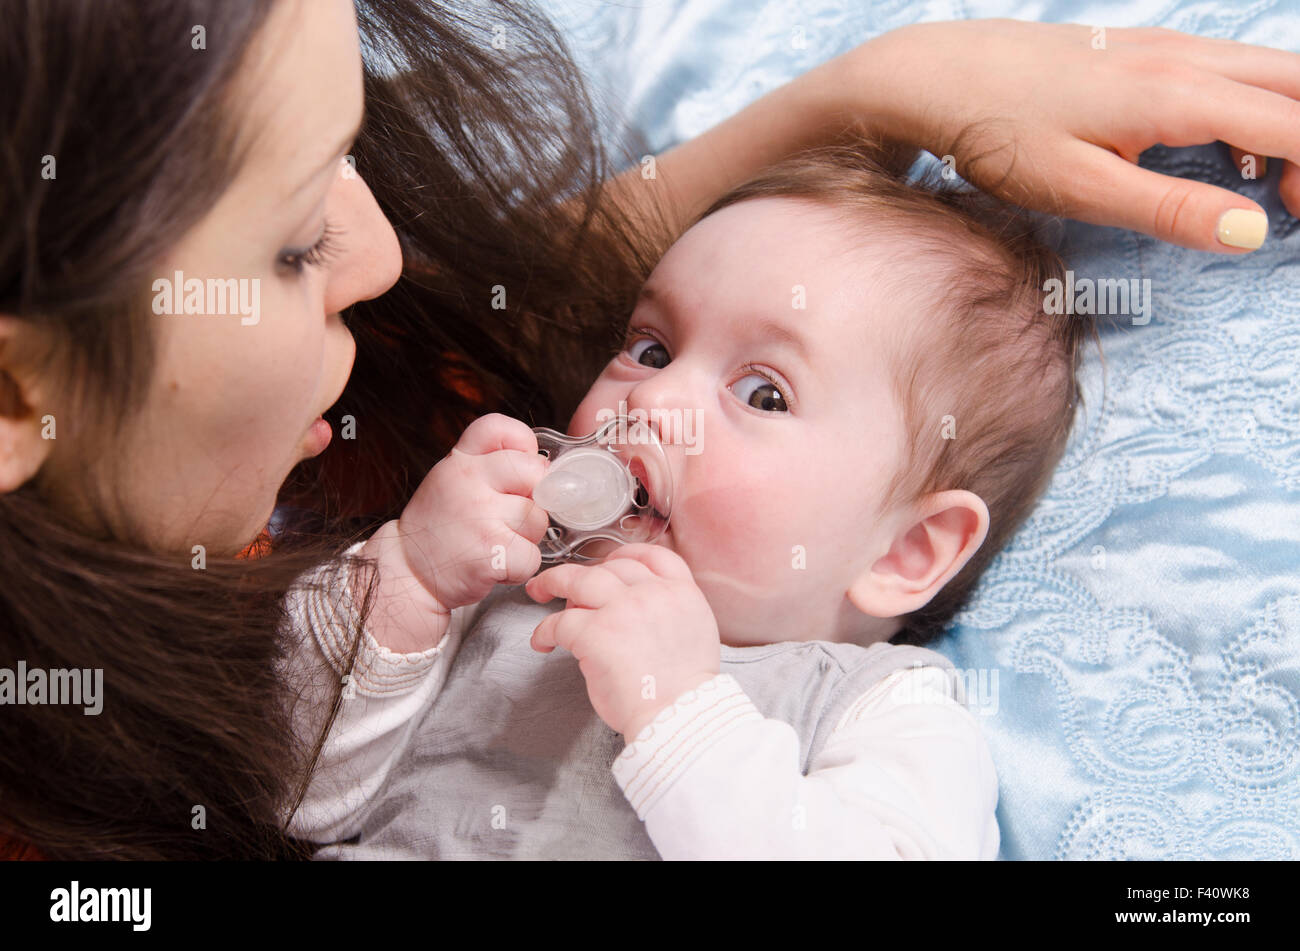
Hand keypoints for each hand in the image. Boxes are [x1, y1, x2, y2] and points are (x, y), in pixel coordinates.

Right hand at [358, 414, 548, 651]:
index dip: (523, 445)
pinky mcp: (492, 552)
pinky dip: (521, 567)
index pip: (501, 429)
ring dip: (525, 538)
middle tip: (506, 518)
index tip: (520, 469)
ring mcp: (481, 516)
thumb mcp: (452, 480)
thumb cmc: (439, 527)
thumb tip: (545, 466)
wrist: (408, 574)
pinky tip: (495, 564)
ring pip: (538, 519)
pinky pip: (532, 556)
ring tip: (495, 543)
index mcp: (460, 461)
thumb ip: (490, 464)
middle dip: (532, 500)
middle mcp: (469, 481)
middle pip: (536, 475)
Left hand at [524, 544, 720, 737]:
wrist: (677, 715)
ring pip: (578, 579)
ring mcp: (621, 609)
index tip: (610, 560)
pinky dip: (544, 631)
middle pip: (610, 566)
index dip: (627, 554)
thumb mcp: (694, 635)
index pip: (653, 555)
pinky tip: (542, 641)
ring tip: (539, 591)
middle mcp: (652, 593)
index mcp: (681, 594)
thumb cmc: (683, 691)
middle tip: (566, 582)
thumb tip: (637, 613)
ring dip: (553, 583)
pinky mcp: (594, 632)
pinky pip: (559, 622)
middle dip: (586, 573)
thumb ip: (668, 613)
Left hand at [834, 19, 1299, 250]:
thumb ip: (1169, 208)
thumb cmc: (1002, 135)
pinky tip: (1233, 155)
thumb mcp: (1081, 188)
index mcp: (1177, 95)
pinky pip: (1230, 69)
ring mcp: (1165, 46)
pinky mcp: (1143, 50)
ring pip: (1268, 70)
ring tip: (1283, 189)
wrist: (941, 75)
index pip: (1292, 125)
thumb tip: (1252, 232)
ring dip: (1292, 122)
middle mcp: (1184, 58)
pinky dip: (1257, 107)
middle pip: (1297, 84)